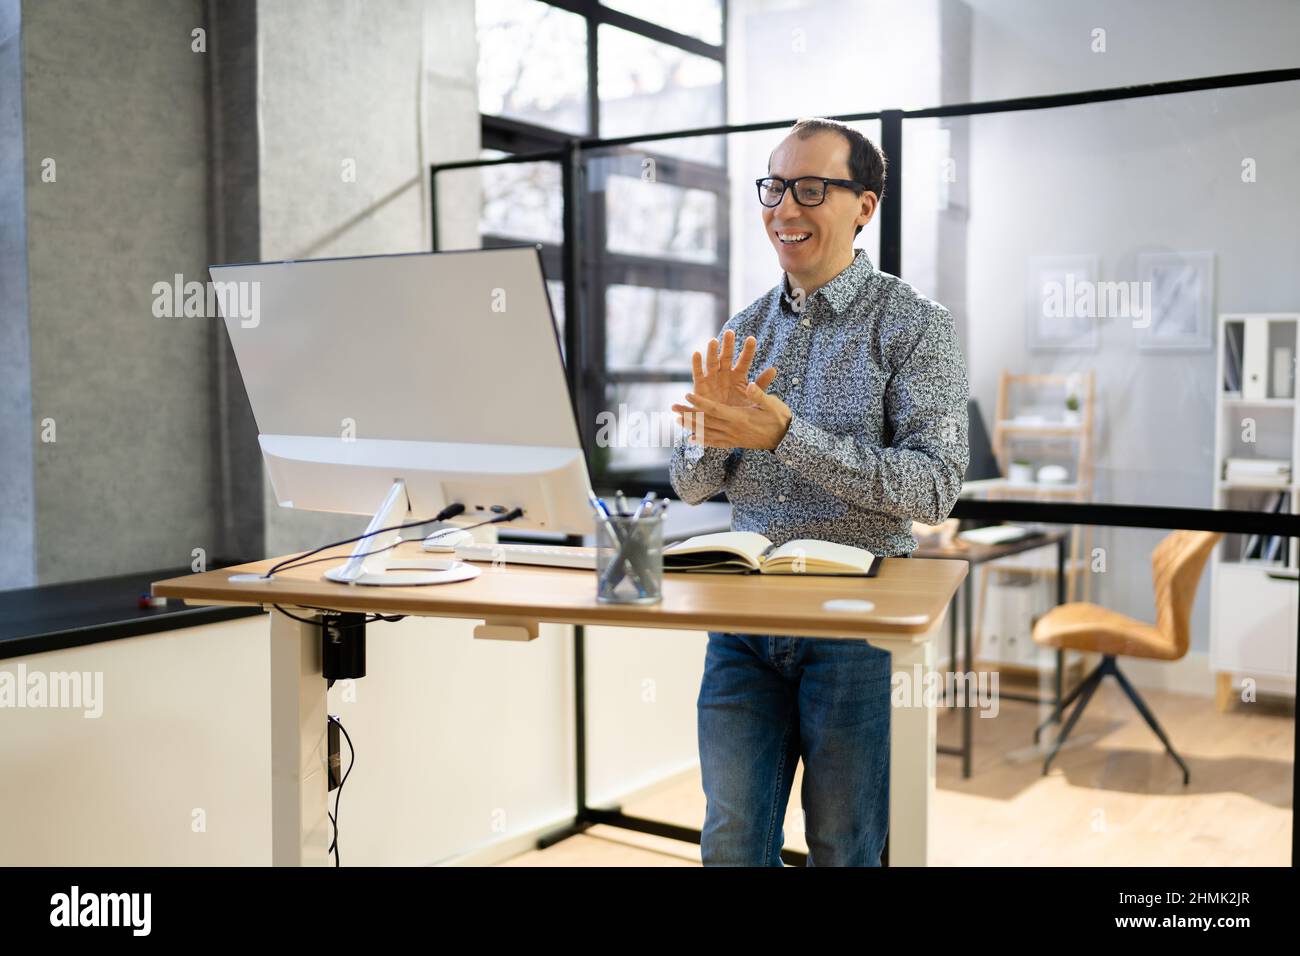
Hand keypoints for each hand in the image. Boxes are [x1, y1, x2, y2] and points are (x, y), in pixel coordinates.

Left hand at [672, 381, 793, 450]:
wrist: (786, 440)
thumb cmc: (780, 418)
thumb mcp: (772, 404)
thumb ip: (759, 395)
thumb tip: (749, 384)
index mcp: (740, 417)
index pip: (715, 409)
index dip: (700, 402)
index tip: (687, 394)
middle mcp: (733, 429)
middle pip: (706, 421)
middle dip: (689, 413)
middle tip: (673, 408)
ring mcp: (733, 438)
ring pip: (708, 432)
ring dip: (691, 426)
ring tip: (677, 420)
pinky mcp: (735, 443)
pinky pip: (715, 443)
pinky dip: (703, 441)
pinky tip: (691, 439)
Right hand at [689, 329, 777, 407]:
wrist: (723, 425)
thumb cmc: (739, 410)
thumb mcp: (753, 398)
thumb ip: (761, 384)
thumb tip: (774, 369)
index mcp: (739, 375)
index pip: (744, 360)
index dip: (748, 350)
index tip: (752, 339)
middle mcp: (725, 374)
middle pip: (727, 357)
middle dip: (728, 345)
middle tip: (730, 333)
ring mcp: (712, 378)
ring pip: (712, 362)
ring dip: (712, 352)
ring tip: (713, 341)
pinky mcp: (700, 386)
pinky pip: (698, 374)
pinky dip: (697, 364)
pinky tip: (697, 353)